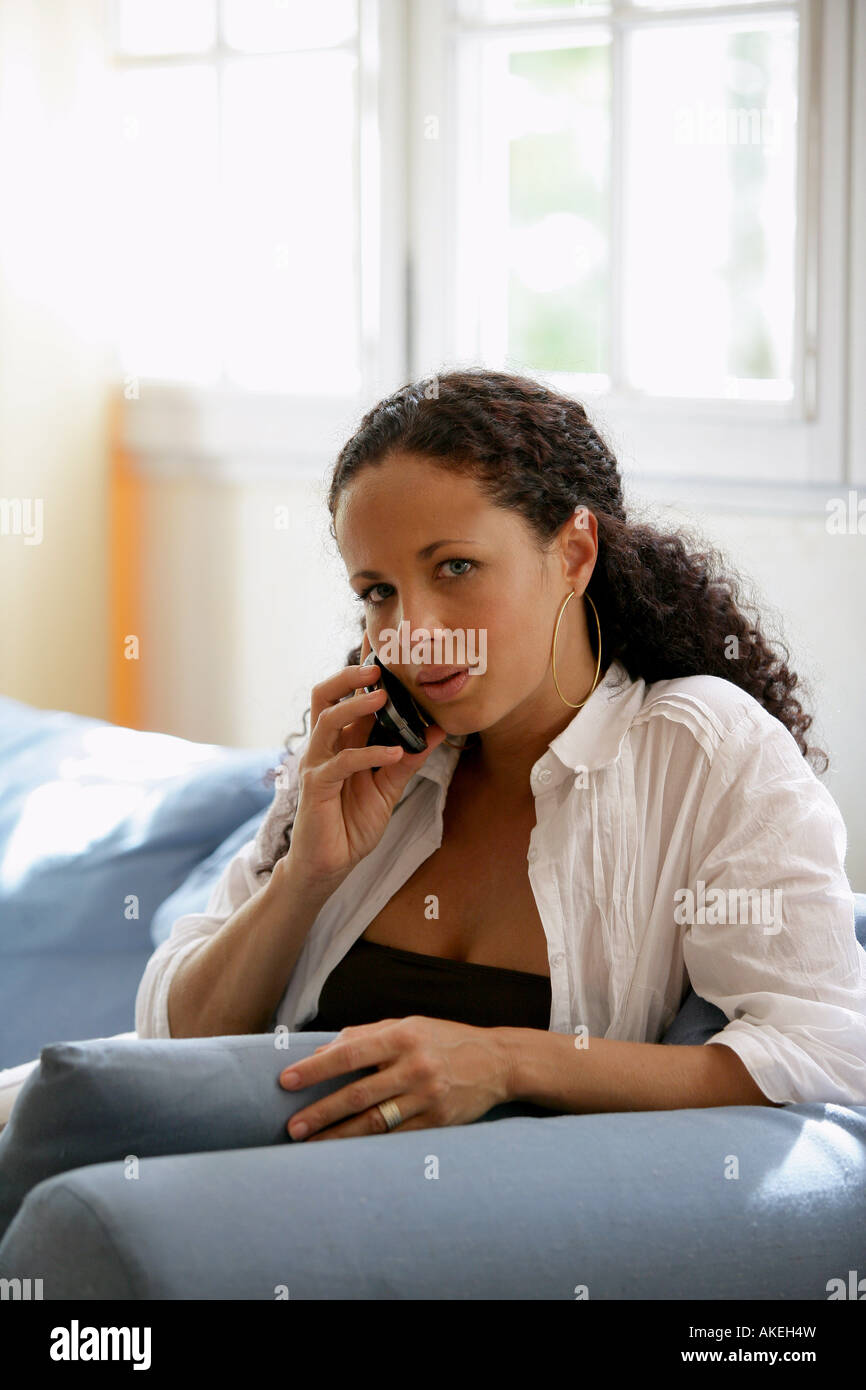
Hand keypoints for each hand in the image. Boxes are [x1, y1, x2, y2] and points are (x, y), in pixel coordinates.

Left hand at [278, 1016, 512, 1140]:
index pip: (349, 1053)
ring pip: (375, 1121)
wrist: (496, 1061)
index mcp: (402, 1036)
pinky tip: (348, 1152)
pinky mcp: (438, 1121)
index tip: (286, 1081)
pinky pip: (397, 1137)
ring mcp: (427, 1096)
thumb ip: (365, 1036)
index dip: (315, 1069)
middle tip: (292, 1127)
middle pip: (358, 1093)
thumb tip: (321, 1053)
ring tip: (311, 1146)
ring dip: (339, 1136)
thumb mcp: (407, 1025)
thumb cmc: (443, 1039)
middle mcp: (415, 1066)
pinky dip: (370, 1145)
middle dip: (321, 1112)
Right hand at [285, 629, 447, 889]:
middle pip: (325, 696)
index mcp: (341, 742)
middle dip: (349, 676)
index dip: (361, 670)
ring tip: (384, 696)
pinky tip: (395, 753)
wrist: (329, 865)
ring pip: (327, 720)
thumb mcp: (388, 789)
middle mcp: (325, 746)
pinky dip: (370, 753)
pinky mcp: (315, 787)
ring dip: (356, 705)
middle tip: (378, 666)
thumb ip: (408, 760)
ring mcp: (316, 764)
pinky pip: (341, 761)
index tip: (381, 644)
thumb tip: (436, 731)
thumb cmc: (351, 824)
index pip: (348, 697)